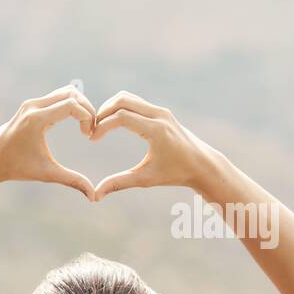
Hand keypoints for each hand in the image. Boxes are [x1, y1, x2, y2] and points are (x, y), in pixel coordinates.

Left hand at [0, 85, 96, 199]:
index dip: (87, 117)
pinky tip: (74, 123)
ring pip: (65, 92)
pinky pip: (56, 97)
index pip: (72, 105)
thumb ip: (71, 181)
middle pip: (72, 94)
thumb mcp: (46, 174)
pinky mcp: (30, 105)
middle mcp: (33, 106)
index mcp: (36, 119)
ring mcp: (31, 103)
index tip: (88, 136)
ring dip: (79, 105)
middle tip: (91, 129)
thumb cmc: (17, 168)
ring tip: (85, 126)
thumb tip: (93, 197)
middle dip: (87, 108)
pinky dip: (70, 105)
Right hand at [90, 91, 223, 198]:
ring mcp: (160, 111)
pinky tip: (111, 124)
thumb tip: (95, 196)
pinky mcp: (160, 112)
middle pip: (122, 100)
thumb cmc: (175, 173)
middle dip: (102, 112)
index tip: (92, 139)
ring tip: (99, 127)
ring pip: (127, 98)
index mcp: (156, 130)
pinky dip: (119, 109)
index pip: (121, 117)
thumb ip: (119, 183)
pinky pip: (134, 102)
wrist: (201, 164)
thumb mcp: (145, 179)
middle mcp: (159, 115)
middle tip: (91, 130)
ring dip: (109, 109)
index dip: (102, 126)